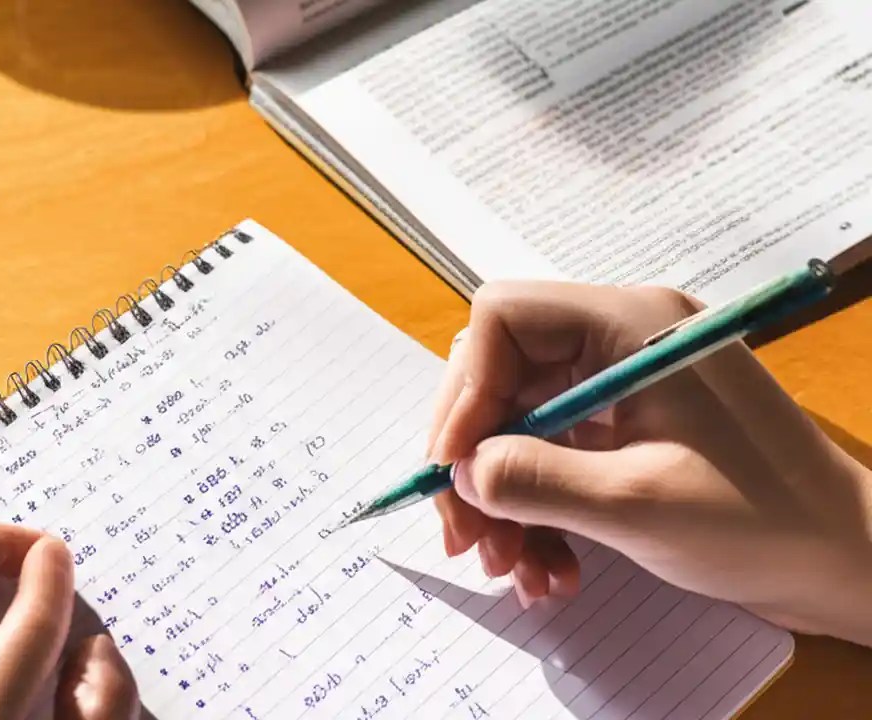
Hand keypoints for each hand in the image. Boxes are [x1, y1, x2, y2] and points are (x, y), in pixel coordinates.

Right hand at [429, 281, 871, 645]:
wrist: (845, 561)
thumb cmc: (762, 521)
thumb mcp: (638, 505)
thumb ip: (537, 481)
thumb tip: (460, 473)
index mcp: (631, 325)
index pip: (505, 320)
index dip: (465, 391)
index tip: (453, 468)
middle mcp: (619, 339)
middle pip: (501, 375)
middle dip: (476, 460)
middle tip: (465, 537)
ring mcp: (622, 383)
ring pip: (519, 423)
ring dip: (503, 499)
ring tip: (512, 570)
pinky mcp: (627, 426)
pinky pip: (552, 453)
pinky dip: (539, 510)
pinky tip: (549, 569)